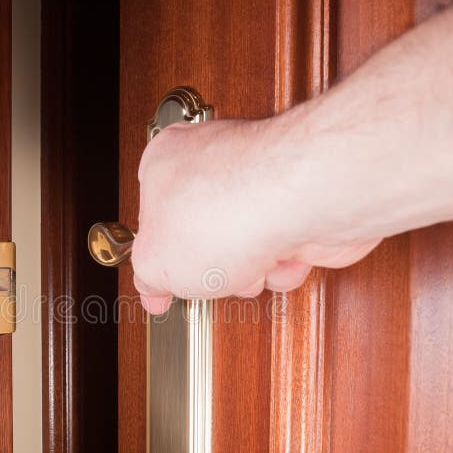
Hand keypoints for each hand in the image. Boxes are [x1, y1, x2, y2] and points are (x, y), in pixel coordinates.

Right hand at [131, 117, 380, 313]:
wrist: (304, 199)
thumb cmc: (230, 209)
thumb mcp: (154, 262)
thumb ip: (147, 278)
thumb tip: (152, 289)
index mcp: (165, 163)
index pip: (152, 213)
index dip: (159, 251)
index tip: (163, 276)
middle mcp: (215, 163)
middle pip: (203, 239)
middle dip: (212, 269)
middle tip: (211, 271)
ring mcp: (261, 181)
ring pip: (247, 250)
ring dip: (251, 273)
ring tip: (252, 262)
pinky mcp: (300, 201)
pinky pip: (284, 250)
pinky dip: (285, 265)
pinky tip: (282, 257)